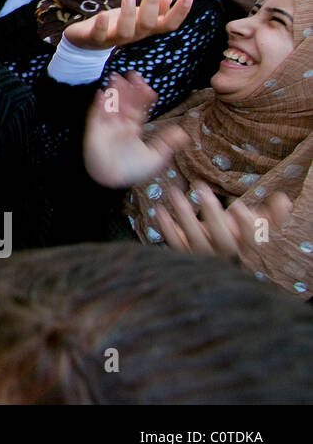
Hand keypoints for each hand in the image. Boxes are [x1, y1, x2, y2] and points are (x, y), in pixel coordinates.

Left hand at [62, 0, 194, 50]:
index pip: (168, 25)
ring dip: (129, 14)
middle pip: (148, 25)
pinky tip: (103, 14)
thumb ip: (154, 10)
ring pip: (126, 32)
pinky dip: (102, 26)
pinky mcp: (94, 39)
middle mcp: (133, 35)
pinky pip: (99, 36)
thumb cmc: (116, 24)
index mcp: (145, 28)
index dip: (180, 13)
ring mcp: (113, 38)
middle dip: (152, 5)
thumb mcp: (136, 15)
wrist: (86, 41)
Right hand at [83, 71, 189, 186]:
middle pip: (125, 102)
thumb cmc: (132, 170)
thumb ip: (167, 143)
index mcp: (134, 127)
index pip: (139, 107)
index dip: (142, 96)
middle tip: (133, 73)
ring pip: (112, 104)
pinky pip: (96, 115)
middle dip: (128, 88)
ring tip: (116, 76)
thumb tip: (183, 132)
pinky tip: (101, 94)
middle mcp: (120, 123)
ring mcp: (108, 126)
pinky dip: (99, 105)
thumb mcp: (155, 157)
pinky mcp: (95, 131)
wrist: (113, 181)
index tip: (147, 86)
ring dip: (113, 91)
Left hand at [155, 182, 293, 263]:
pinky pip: (175, 245)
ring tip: (174, 192)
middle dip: (211, 212)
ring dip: (183, 216)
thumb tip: (284, 200)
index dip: (246, 223)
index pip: (250, 238)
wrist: (219, 256)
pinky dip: (166, 228)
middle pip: (221, 238)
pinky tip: (159, 210)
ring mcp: (204, 257)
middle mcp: (226, 254)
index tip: (237, 204)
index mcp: (246, 245)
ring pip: (195, 240)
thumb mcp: (258, 224)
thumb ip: (272, 215)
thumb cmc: (240, 235)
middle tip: (201, 186)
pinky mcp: (185, 255)